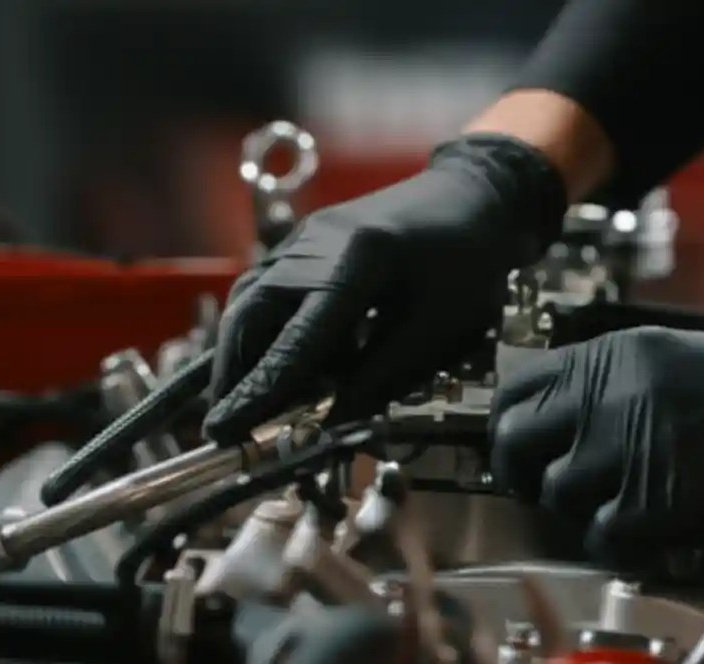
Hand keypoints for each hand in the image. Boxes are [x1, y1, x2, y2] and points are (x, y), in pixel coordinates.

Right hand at [204, 135, 566, 442]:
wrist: (477, 194)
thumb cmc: (472, 260)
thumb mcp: (440, 325)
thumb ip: (383, 374)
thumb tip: (331, 421)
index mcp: (358, 262)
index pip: (296, 340)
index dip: (261, 390)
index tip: (227, 428)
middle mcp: (318, 244)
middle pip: (252, 313)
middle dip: (233, 373)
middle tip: (226, 422)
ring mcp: (308, 238)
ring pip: (251, 299)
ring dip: (242, 351)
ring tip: (244, 399)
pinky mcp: (310, 241)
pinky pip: (268, 286)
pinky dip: (262, 328)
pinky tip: (277, 360)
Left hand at [489, 327, 703, 561]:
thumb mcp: (676, 359)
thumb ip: (613, 382)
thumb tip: (560, 418)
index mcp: (615, 355)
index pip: (516, 389)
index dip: (508, 427)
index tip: (518, 449)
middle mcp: (611, 395)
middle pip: (515, 442)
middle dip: (525, 473)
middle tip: (551, 489)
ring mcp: (630, 447)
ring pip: (556, 494)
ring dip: (580, 511)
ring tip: (620, 510)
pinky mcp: (656, 500)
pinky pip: (599, 536)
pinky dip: (617, 545)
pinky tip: (647, 535)